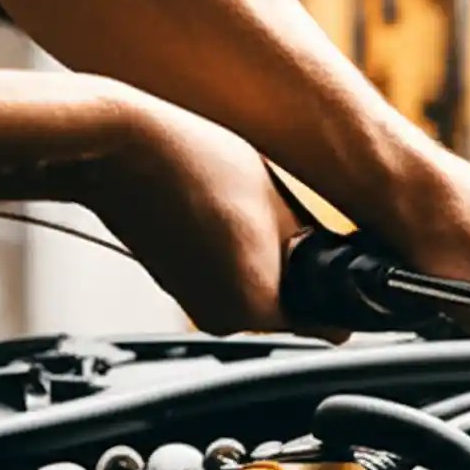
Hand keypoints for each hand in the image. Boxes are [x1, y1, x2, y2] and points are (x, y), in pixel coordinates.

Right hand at [84, 87, 347, 342]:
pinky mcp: (177, 284)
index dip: (339, 294)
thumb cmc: (199, 165)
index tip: (343, 266)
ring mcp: (196, 303)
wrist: (123, 147)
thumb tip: (346, 270)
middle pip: (290, 306)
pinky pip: (226, 279)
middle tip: (293, 224)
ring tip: (251, 212)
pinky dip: (237, 255)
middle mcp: (223, 319)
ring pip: (259, 291)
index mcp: (255, 308)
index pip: (323, 323)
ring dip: (269, 261)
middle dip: (302, 272)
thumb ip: (320, 248)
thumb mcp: (284, 206)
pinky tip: (226, 216)